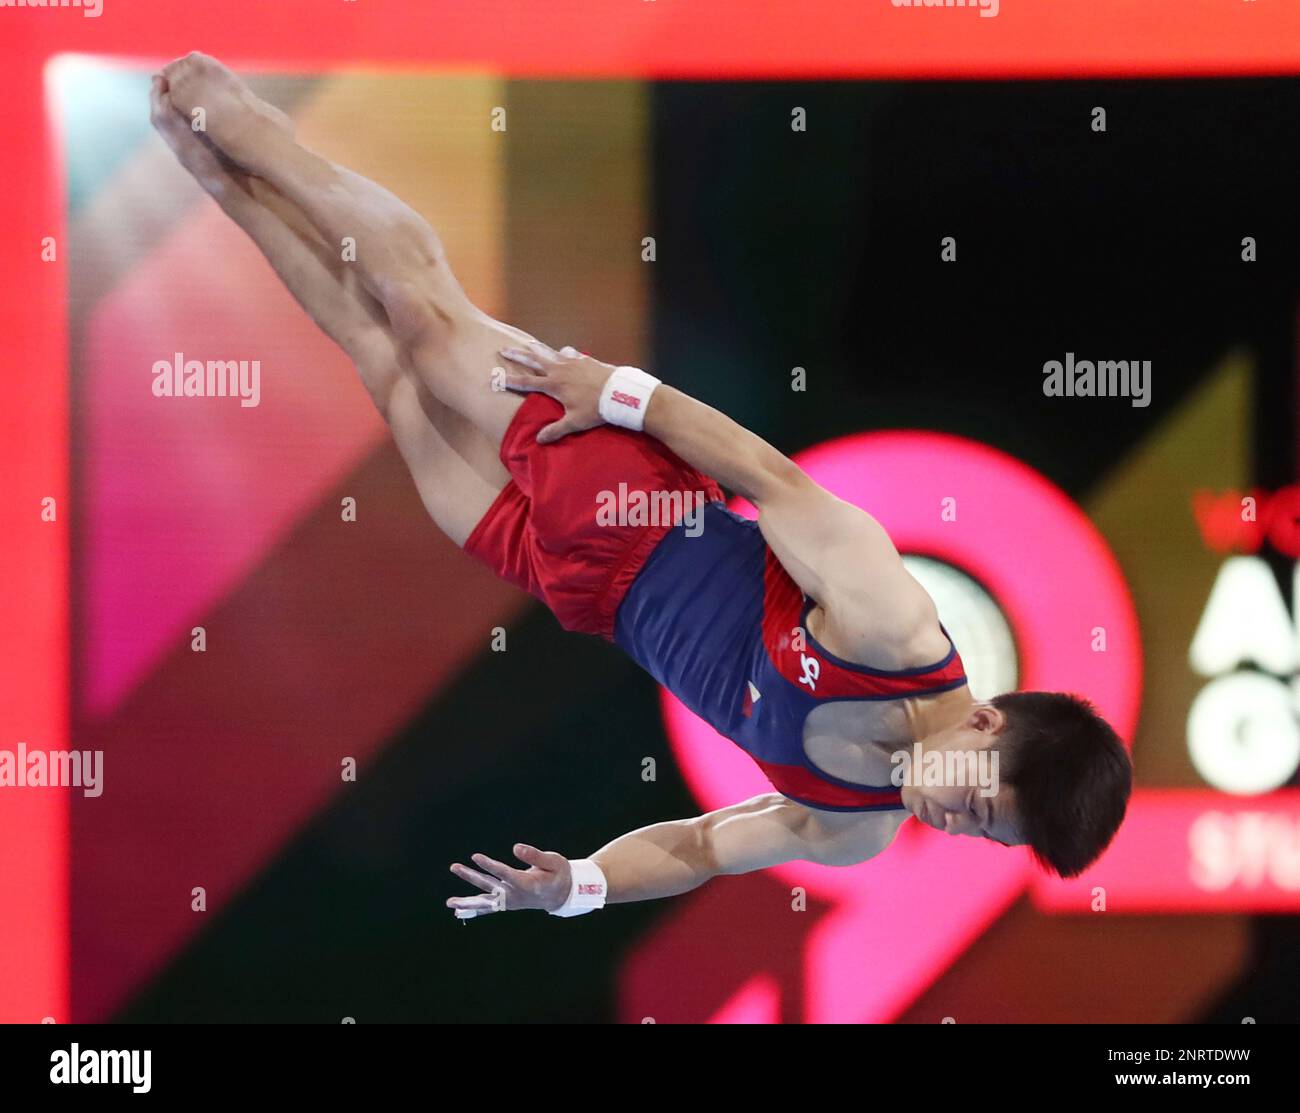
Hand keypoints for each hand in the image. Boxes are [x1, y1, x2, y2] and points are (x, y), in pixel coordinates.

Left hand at [446, 843, 572, 918]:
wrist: (562, 895)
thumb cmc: (558, 874)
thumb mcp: (554, 861)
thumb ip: (535, 855)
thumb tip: (515, 847)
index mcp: (528, 884)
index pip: (504, 874)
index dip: (489, 865)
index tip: (475, 856)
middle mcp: (516, 895)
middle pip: (489, 886)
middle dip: (470, 876)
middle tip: (454, 867)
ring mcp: (510, 902)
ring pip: (485, 901)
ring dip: (467, 901)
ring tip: (449, 902)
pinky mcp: (507, 904)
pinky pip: (488, 908)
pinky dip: (474, 910)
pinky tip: (458, 912)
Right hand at [497, 342, 616, 443]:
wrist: (618, 391)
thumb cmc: (596, 408)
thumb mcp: (575, 422)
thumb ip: (556, 430)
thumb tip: (539, 440)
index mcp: (554, 385)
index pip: (527, 383)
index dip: (512, 381)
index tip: (498, 378)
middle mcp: (559, 370)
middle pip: (533, 361)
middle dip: (517, 356)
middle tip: (503, 349)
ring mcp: (572, 362)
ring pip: (549, 352)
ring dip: (537, 348)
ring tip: (528, 343)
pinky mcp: (584, 359)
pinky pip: (569, 353)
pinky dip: (562, 352)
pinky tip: (562, 352)